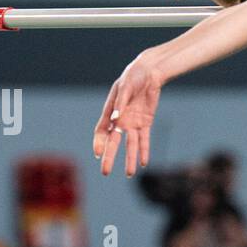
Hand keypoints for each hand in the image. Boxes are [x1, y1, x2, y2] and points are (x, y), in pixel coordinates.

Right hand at [93, 55, 161, 176]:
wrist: (149, 73)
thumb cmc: (133, 76)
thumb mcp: (126, 86)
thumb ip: (121, 102)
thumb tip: (115, 118)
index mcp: (110, 111)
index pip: (102, 130)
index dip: (99, 142)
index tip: (97, 154)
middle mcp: (120, 120)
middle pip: (113, 142)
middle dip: (109, 157)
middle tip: (105, 172)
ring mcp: (132, 123)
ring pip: (130, 145)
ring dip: (130, 159)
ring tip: (129, 174)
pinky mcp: (145, 123)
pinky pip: (144, 140)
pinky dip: (144, 151)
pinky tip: (143, 162)